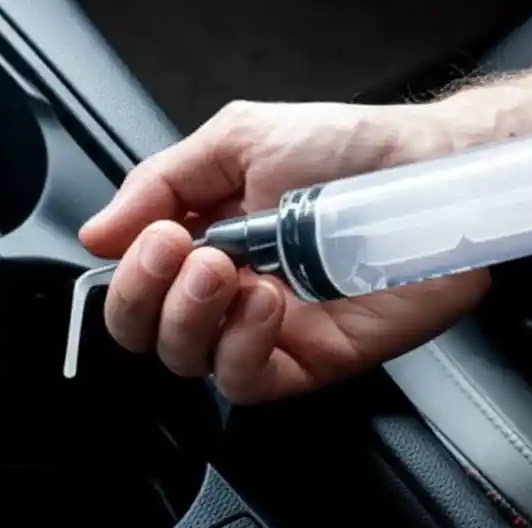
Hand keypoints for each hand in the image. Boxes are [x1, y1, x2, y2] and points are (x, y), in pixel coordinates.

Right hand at [79, 100, 489, 403]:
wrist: (431, 172)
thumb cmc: (351, 151)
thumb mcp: (238, 140)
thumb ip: (161, 183)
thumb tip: (100, 232)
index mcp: (204, 241)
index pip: (134, 285)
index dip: (128, 271)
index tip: (155, 235)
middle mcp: (229, 293)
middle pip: (149, 334)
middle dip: (147, 296)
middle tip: (182, 252)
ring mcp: (269, 331)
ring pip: (191, 363)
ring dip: (192, 318)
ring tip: (229, 270)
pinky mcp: (313, 360)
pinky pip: (249, 383)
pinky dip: (241, 347)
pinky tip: (263, 302)